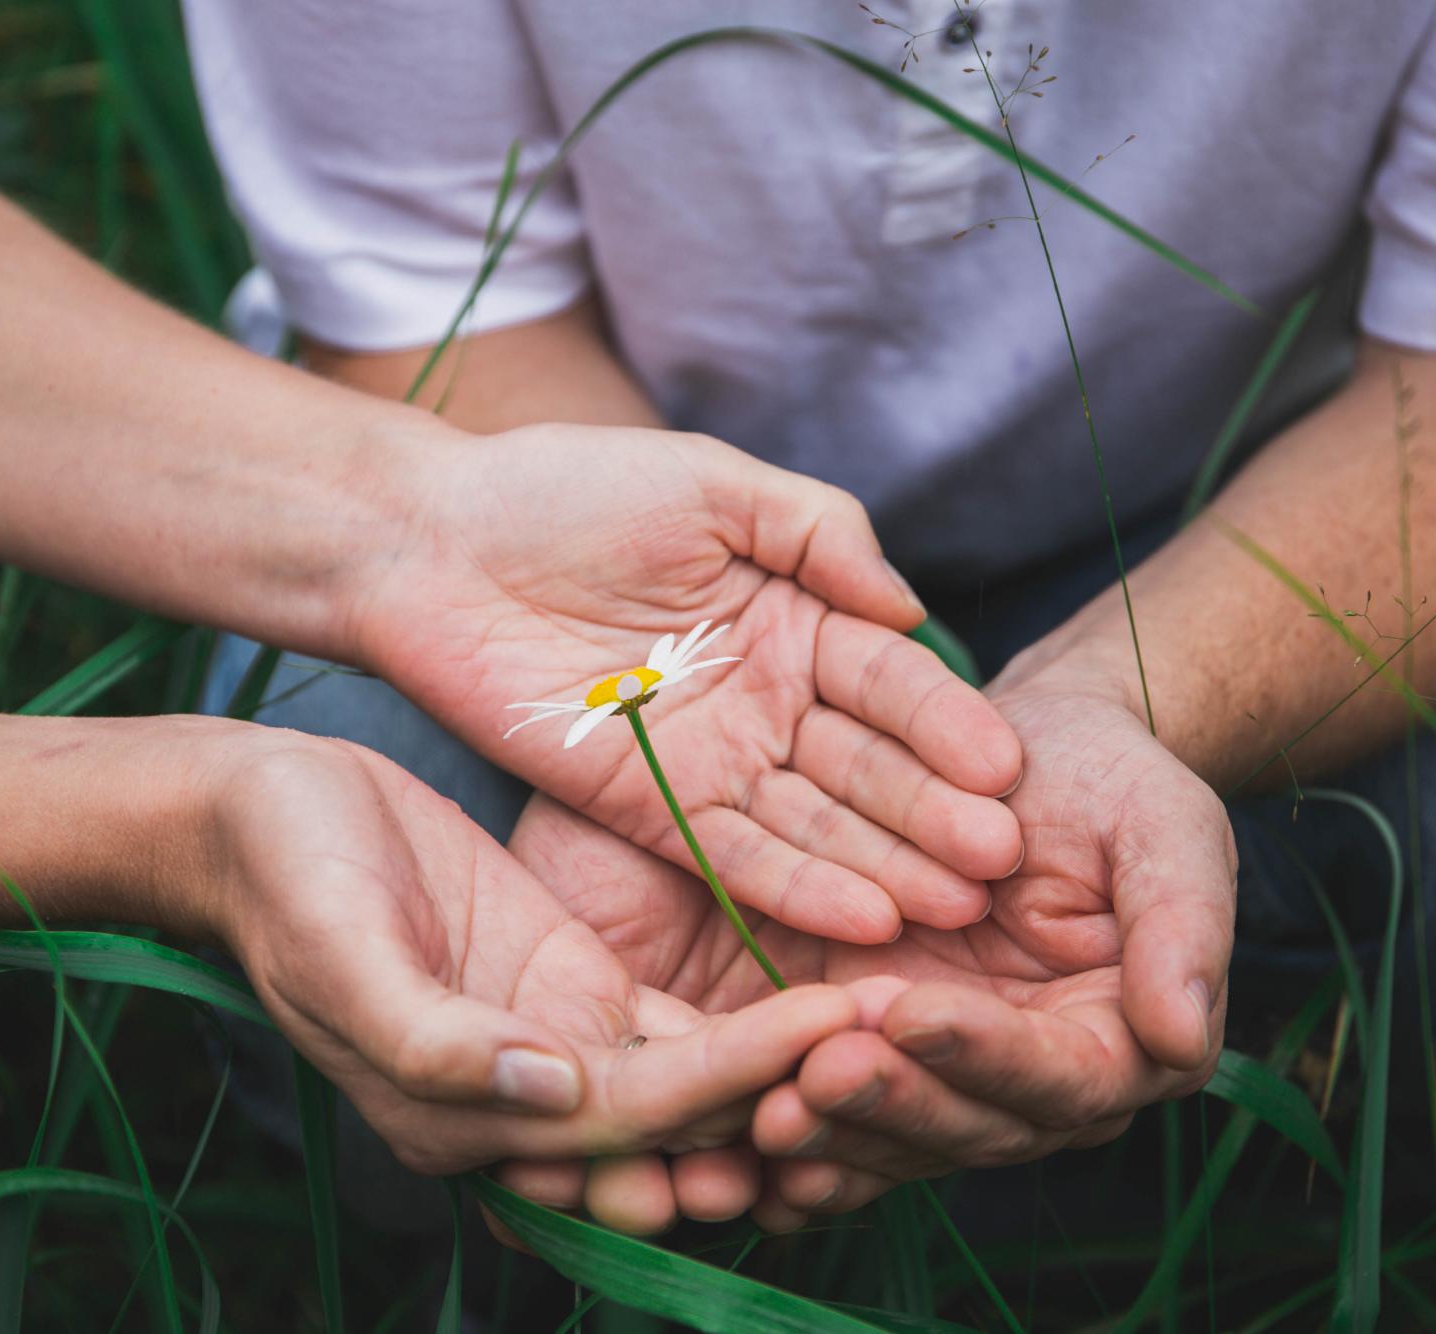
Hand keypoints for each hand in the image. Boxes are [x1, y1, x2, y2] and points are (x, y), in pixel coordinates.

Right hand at [195, 728, 861, 1176]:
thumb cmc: (284, 881)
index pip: (632, 1120)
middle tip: (905, 1036)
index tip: (833, 1033)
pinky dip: (756, 1013)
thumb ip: (430, 1039)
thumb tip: (549, 1093)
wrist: (260, 813)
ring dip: (791, 1062)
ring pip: (701, 1081)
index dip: (735, 1087)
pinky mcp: (580, 981)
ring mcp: (563, 1041)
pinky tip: (836, 978)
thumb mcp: (339, 955)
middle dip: (790, 1101)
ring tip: (900, 1005)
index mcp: (467, 1118)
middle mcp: (532, 1100)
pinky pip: (685, 1017)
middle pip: (686, 1130)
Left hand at [348, 423, 1024, 943]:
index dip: (945, 727)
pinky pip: (732, 859)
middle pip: (867, 767)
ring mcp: (711, 762)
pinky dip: (797, 890)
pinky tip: (865, 920)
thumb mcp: (711, 486)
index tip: (1004, 772)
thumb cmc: (568, 491)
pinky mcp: (646, 813)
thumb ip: (819, 533)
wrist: (430, 544)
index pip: (890, 682)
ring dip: (885, 867)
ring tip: (953, 905)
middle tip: (1000, 862)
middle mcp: (767, 700)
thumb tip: (908, 610)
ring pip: (815, 826)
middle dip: (934, 813)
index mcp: (795, 618)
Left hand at [495, 671, 1234, 1229]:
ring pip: (891, 1136)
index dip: (983, 1053)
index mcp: (1113, 1046)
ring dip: (829, 1131)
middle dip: (890, 1103)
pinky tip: (732, 1132)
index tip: (911, 1012)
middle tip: (813, 1076)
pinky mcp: (871, 1054)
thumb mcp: (1165, 827)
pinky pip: (833, 1111)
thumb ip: (1184, 928)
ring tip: (761, 1111)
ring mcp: (943, 1079)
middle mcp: (1028, 1086)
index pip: (1056, 1077)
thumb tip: (1183, 1038)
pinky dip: (791, 1127)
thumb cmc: (1109, 780)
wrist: (1016, 754)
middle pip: (965, 1124)